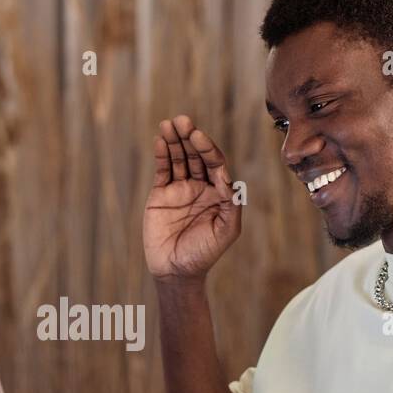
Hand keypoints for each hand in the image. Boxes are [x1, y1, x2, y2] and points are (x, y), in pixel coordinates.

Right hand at [144, 115, 240, 282]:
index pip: (215, 163)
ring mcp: (180, 189)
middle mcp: (201, 187)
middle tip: (183, 120)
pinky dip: (162, 154)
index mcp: (219, 193)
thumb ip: (232, 205)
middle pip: (196, 155)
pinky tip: (160, 140)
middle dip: (190, 137)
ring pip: (179, 158)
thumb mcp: (226, 232)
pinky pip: (163, 170)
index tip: (198, 137)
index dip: (208, 148)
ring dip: (175, 140)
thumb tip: (231, 180)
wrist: (175, 271)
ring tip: (168, 124)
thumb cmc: (204, 255)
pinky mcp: (161, 194)